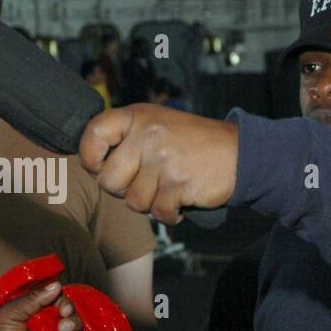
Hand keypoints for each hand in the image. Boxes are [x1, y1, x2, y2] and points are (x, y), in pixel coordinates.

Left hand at [78, 104, 239, 223]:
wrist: (240, 153)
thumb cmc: (192, 144)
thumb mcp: (156, 125)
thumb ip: (126, 139)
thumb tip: (92, 167)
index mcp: (137, 117)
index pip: (93, 134)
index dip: (90, 157)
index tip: (101, 167)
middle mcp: (147, 134)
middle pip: (108, 180)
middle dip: (124, 190)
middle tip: (146, 183)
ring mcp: (162, 159)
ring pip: (133, 202)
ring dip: (151, 203)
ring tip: (168, 188)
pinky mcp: (178, 183)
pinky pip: (158, 213)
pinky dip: (170, 214)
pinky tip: (181, 199)